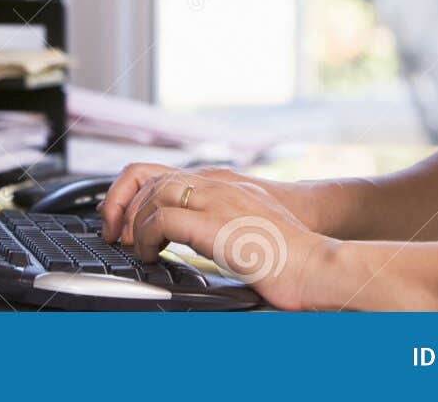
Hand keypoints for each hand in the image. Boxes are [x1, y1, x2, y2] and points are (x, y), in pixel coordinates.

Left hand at [99, 163, 333, 310]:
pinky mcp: (216, 224)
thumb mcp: (248, 228)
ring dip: (133, 221)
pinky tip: (152, 255)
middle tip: (118, 235)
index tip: (123, 219)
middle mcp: (219, 184)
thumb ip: (219, 224)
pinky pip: (163, 220)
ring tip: (134, 247)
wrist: (320, 265)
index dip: (134, 193)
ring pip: (152, 193)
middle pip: (149, 176)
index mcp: (225, 183)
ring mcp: (218, 200)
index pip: (165, 171)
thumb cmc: (290, 256)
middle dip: (123, 205)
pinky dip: (148, 237)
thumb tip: (192, 239)